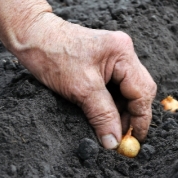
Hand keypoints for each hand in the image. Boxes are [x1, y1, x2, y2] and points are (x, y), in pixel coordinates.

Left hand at [15, 12, 156, 148]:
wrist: (34, 36)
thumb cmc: (53, 55)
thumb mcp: (81, 89)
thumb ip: (102, 116)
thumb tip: (114, 141)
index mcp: (123, 53)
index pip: (142, 90)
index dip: (141, 118)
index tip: (136, 138)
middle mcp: (124, 52)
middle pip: (140, 89)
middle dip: (132, 114)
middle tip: (122, 136)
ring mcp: (117, 56)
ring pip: (129, 90)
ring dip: (123, 110)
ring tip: (112, 127)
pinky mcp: (107, 61)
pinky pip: (118, 86)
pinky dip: (114, 102)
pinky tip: (106, 113)